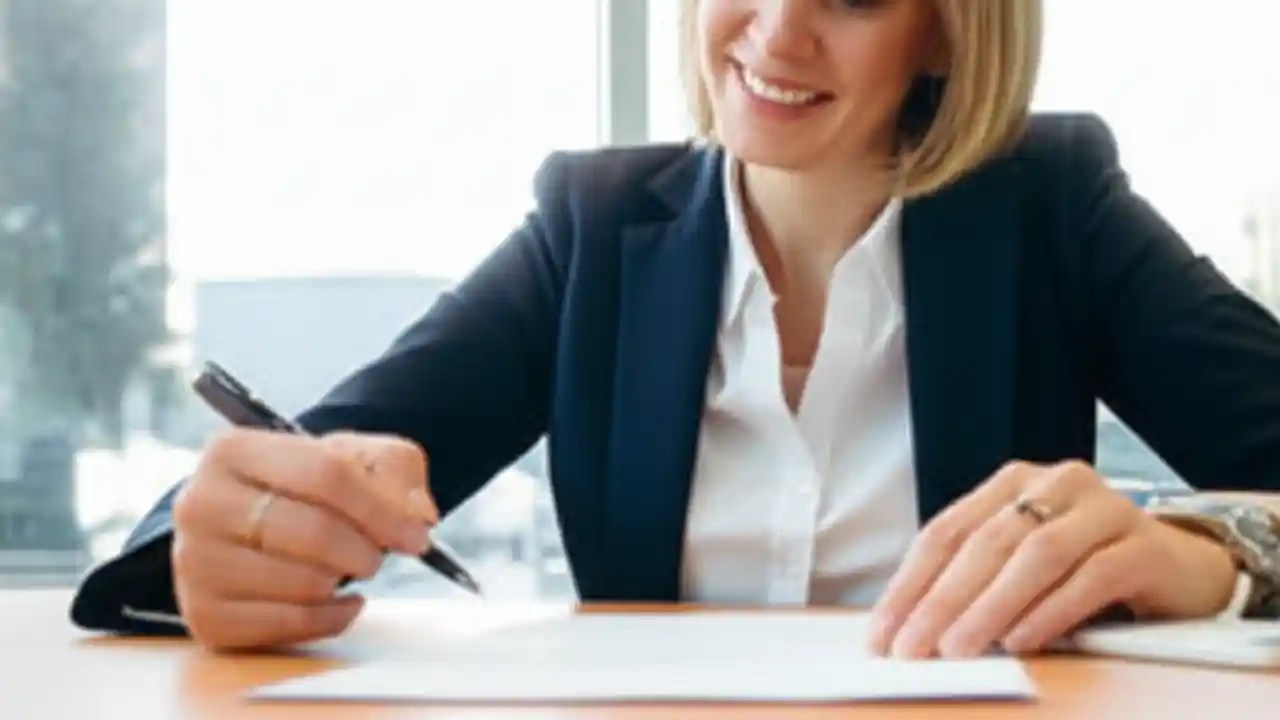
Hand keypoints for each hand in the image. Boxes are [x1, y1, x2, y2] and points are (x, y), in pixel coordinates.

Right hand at [172, 428, 437, 650]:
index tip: (417, 536)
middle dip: (365, 550)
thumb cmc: (308, 485)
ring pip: (303, 583)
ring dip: (345, 582)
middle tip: (378, 555)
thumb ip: (395, 471)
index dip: (382, 510)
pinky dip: (330, 618)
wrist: (251, 521)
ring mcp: (195, 563)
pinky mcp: (204, 615)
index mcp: (234, 449)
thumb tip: (418, 516)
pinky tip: (338, 600)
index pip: (325, 475)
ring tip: (347, 569)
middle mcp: (200, 503)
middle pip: (314, 532)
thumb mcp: (354, 456)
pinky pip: (289, 626)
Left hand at [867, 460, 1236, 657]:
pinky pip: (1091, 577)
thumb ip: (974, 581)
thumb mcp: (1021, 565)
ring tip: (959, 648)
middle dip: (943, 599)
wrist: (1179, 569)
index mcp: (1013, 483)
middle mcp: (1056, 484)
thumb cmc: (1084, 567)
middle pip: (987, 542)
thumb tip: (910, 628)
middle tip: (913, 647)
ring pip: (1037, 555)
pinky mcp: (1145, 546)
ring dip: (991, 606)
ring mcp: (1105, 509)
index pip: (947, 531)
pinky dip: (1050, 611)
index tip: (883, 632)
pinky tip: (1021, 640)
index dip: (910, 583)